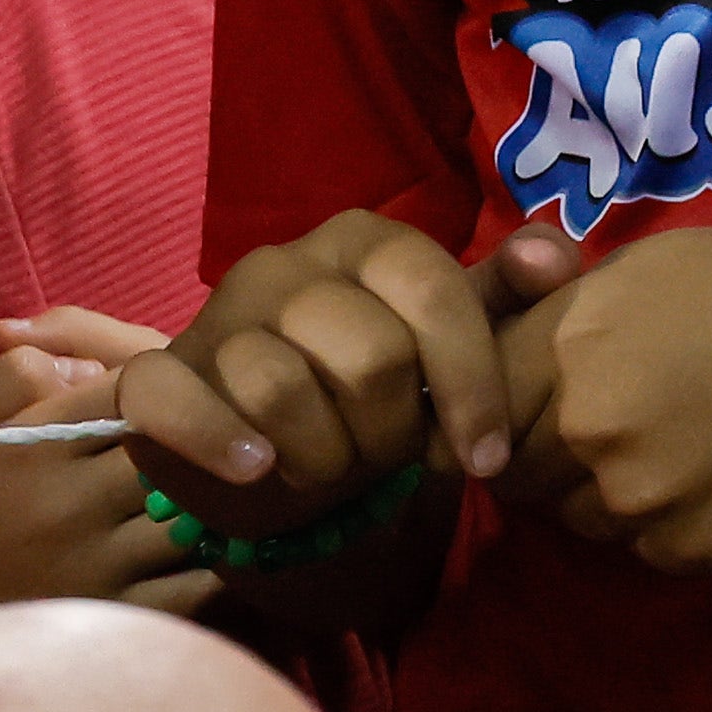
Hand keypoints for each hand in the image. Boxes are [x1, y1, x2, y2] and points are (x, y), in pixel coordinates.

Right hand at [0, 330, 202, 633]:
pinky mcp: (107, 617)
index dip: (173, 382)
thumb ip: (18, 372)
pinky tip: (221, 546)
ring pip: (196, 514)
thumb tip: (94, 369)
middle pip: (177, 450)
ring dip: (218, 498)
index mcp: (34, 445)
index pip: (137, 390)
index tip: (193, 388)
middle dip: (209, 436)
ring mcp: (90, 565)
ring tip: (230, 487)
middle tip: (234, 433)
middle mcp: (65, 503)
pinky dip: (218, 562)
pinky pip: (195, 583)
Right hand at [114, 211, 525, 546]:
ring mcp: (216, 317)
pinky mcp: (157, 377)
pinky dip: (219, 444)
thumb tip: (554, 256)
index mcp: (364, 242)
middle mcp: (285, 264)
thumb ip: (502, 300)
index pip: (435, 293)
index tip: (485, 458)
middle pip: (369, 356)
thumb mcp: (447, 348)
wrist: (275, 458)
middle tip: (385, 456)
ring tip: (326, 468)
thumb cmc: (373, 396)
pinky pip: (177, 403)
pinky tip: (255, 470)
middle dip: (393, 432)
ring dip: (323, 458)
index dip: (471, 385)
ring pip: (283, 390)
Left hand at [493, 220, 711, 569]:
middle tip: (609, 420)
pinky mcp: (688, 551)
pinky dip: (664, 518)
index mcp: (575, 344)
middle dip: (543, 451)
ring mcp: (641, 499)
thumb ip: (559, 312)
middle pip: (514, 472)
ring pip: (575, 516)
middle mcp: (592, 430)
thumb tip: (486, 340)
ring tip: (674, 440)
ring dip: (601, 490)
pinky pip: (640, 545)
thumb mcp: (647, 267)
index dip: (492, 404)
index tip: (518, 402)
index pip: (476, 404)